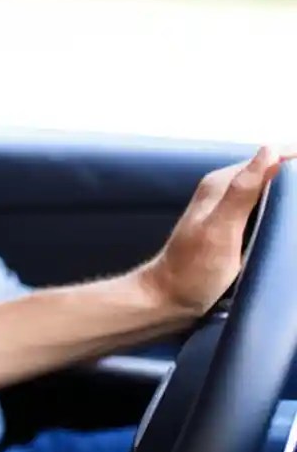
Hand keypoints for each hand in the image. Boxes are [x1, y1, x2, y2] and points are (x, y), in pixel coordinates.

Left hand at [141, 146, 292, 315]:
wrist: (167, 300)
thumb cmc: (191, 269)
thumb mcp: (220, 229)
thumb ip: (242, 191)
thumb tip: (270, 150)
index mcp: (221, 185)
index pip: (270, 159)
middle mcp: (224, 193)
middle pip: (272, 175)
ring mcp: (229, 212)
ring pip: (271, 195)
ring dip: (291, 200)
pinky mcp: (233, 231)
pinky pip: (265, 214)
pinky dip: (281, 216)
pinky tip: (291, 227)